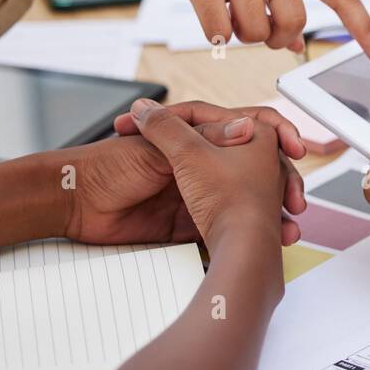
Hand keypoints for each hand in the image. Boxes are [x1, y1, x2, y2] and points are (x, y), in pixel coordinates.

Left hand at [65, 100, 304, 247]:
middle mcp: (200, 160)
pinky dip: (244, 235)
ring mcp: (196, 192)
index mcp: (194, 135)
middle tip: (296, 198)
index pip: (245, 127)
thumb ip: (204, 139)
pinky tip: (264, 242)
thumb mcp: (160, 150)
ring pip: (245, 199)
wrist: (73, 205)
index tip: (296, 147)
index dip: (275, 134)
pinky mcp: (187, 223)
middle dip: (281, 182)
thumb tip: (246, 127)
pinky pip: (224, 227)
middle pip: (253, 166)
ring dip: (269, 212)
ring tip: (288, 227)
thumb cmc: (107, 167)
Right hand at [78, 0, 369, 63]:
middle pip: (294, 22)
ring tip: (230, 17)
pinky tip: (210, 20)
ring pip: (254, 30)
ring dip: (243, 37)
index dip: (364, 28)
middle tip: (263, 33)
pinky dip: (216, 35)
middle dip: (279, 39)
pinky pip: (218, 31)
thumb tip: (293, 46)